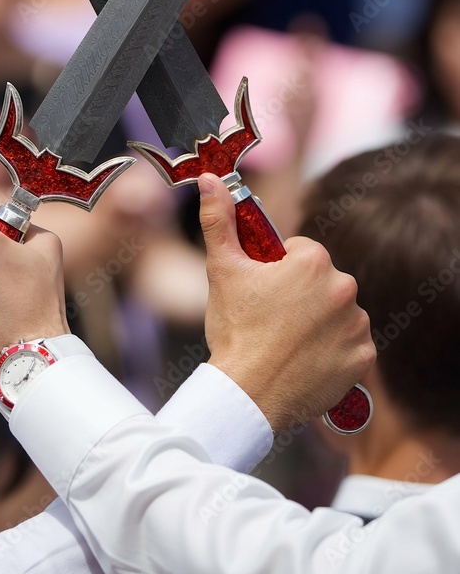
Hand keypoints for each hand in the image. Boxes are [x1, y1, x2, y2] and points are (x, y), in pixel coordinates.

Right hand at [198, 174, 374, 432]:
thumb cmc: (234, 330)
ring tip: (287, 344)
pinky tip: (306, 361)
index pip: (299, 253)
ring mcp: (357, 324)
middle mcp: (344, 287)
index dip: (277, 271)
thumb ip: (219, 220)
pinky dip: (334, 352)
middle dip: (300, 296)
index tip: (262, 293)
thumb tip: (210, 179)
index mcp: (313, 261)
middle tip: (271, 321)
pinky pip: (351, 346)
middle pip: (321, 283)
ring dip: (318, 323)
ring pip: (337, 313)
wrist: (248, 394)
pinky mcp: (363, 357)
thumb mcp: (222, 269)